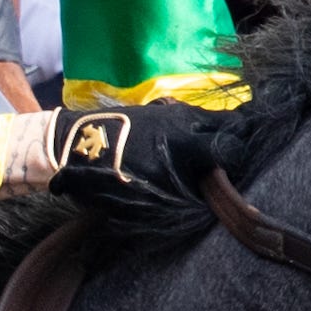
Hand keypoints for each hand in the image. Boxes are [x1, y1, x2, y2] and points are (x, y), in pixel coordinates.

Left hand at [37, 96, 240, 247]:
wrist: (70, 144)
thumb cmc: (109, 179)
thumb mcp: (150, 199)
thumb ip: (185, 199)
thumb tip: (211, 201)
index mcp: (186, 144)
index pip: (233, 148)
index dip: (239, 165)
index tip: (233, 181)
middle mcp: (185, 121)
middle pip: (233, 123)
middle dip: (236, 141)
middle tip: (230, 164)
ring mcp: (173, 110)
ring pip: (211, 117)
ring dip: (216, 134)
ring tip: (209, 157)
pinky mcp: (160, 108)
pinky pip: (191, 116)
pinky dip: (197, 130)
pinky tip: (187, 147)